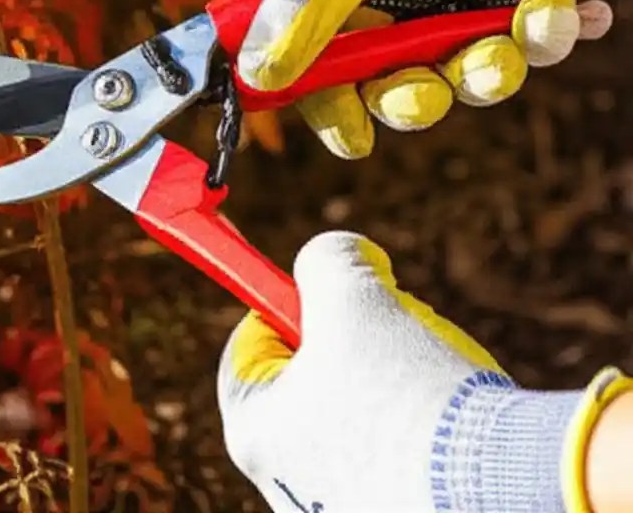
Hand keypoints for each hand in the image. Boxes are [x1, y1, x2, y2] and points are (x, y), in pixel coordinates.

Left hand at [217, 231, 631, 511]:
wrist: (494, 486)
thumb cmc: (406, 393)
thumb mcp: (355, 298)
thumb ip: (328, 260)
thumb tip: (334, 257)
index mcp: (253, 432)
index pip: (249, 349)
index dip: (287, 307)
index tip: (326, 295)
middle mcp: (280, 481)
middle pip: (306, 383)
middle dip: (351, 346)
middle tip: (393, 333)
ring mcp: (332, 505)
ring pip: (356, 416)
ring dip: (392, 385)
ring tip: (433, 384)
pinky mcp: (388, 511)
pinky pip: (396, 456)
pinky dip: (423, 430)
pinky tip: (454, 428)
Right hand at [238, 0, 632, 158]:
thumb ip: (296, 16)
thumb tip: (251, 75)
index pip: (319, 56)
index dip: (333, 103)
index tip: (354, 138)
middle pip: (395, 72)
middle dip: (414, 95)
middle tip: (426, 95)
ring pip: (468, 58)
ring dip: (490, 68)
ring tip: (510, 46)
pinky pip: (535, 25)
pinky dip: (555, 29)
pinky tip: (577, 18)